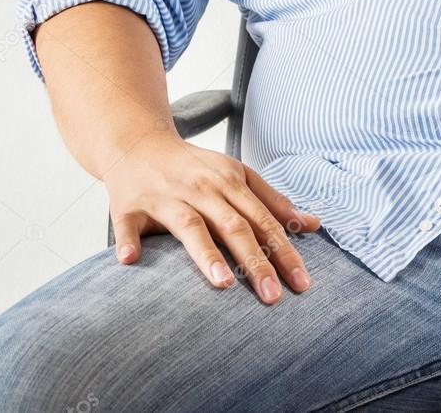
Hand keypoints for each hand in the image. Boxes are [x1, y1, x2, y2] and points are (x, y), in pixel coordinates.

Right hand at [105, 132, 320, 303]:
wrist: (138, 143)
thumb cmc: (195, 167)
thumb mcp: (238, 175)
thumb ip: (274, 201)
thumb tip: (313, 224)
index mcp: (230, 182)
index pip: (264, 221)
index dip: (285, 251)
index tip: (301, 282)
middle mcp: (202, 189)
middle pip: (234, 227)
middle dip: (256, 262)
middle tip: (272, 297)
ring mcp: (165, 197)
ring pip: (190, 226)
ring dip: (206, 254)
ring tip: (223, 283)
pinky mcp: (127, 206)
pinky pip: (127, 226)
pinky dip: (128, 241)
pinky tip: (130, 260)